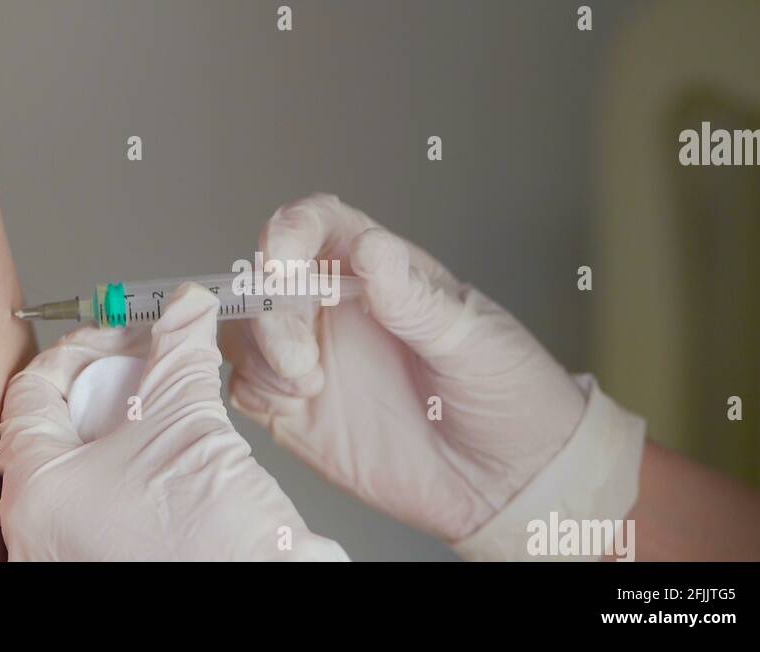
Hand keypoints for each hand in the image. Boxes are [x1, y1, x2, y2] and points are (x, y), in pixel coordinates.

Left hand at [0, 283, 347, 560]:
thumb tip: (186, 307)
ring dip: (111, 426)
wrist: (260, 583)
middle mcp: (35, 533)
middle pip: (49, 430)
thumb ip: (179, 348)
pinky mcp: (97, 562)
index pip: (30, 393)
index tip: (118, 334)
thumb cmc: (211, 530)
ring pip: (71, 468)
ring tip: (156, 406)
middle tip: (140, 365)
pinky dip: (119, 467)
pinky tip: (159, 452)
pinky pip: (91, 503)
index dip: (79, 349)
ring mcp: (64, 555)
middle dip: (98, 386)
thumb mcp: (187, 415)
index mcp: (36, 492)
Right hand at [221, 194, 591, 544]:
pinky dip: (256, 388)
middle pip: (271, 279)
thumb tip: (372, 248)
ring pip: (250, 331)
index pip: (319, 227)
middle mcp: (339, 310)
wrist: (509, 483)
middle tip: (300, 353)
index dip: (290, 232)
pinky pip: (249, 386)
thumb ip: (416, 301)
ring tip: (307, 383)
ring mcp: (317, 359)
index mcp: (383, 273)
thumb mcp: (474, 342)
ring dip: (261, 349)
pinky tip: (298, 405)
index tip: (283, 265)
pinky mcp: (301, 411)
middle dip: (271, 308)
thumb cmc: (509, 397)